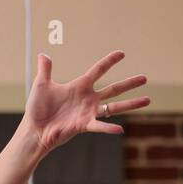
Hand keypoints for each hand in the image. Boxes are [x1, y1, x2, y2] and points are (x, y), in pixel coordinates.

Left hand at [23, 50, 149, 154]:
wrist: (34, 130)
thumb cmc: (37, 109)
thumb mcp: (41, 86)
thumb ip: (45, 70)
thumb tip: (43, 54)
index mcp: (79, 86)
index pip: (98, 70)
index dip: (109, 62)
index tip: (122, 53)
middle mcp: (88, 99)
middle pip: (113, 89)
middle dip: (129, 84)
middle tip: (145, 78)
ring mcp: (88, 112)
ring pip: (114, 106)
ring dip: (131, 103)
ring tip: (148, 99)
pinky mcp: (83, 125)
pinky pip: (99, 126)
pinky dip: (108, 128)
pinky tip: (120, 130)